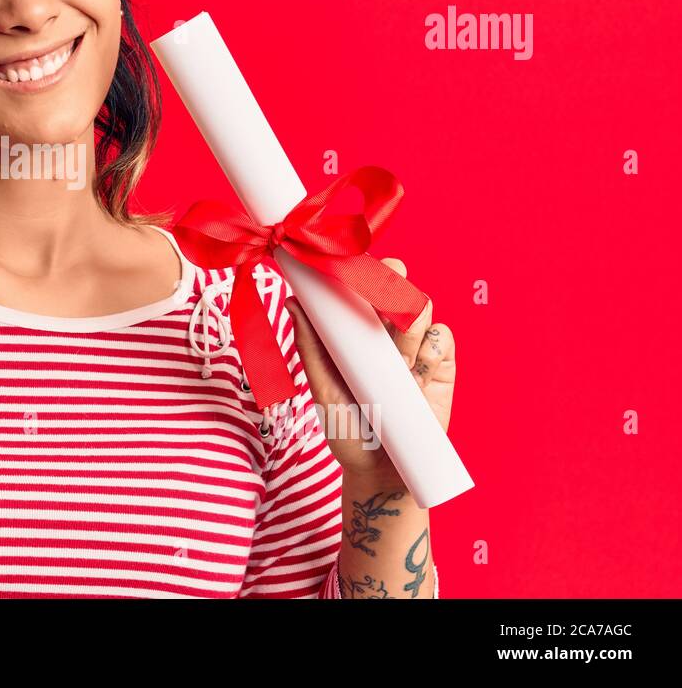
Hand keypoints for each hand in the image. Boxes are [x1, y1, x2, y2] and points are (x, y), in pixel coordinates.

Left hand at [281, 258, 455, 488]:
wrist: (379, 474)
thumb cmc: (346, 429)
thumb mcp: (322, 389)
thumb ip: (311, 347)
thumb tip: (293, 302)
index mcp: (356, 334)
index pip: (361, 291)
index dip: (361, 272)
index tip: (353, 263)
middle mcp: (387, 336)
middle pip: (397, 290)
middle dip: (395, 279)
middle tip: (390, 280)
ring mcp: (416, 351)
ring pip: (422, 312)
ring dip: (411, 321)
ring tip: (399, 351)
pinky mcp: (441, 370)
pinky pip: (444, 341)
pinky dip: (433, 348)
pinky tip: (418, 369)